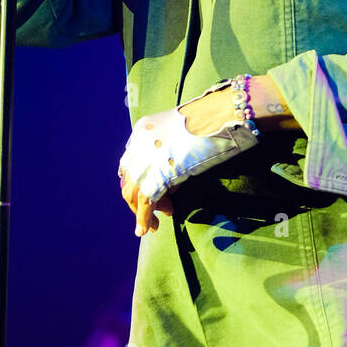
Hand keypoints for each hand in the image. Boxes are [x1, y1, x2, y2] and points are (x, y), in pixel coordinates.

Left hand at [117, 87, 261, 235]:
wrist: (216, 117)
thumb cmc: (208, 123)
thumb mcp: (183, 136)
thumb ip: (172, 153)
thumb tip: (172, 180)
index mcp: (142, 132)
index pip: (132, 164)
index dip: (141, 183)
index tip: (158, 194)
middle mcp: (138, 146)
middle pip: (130, 180)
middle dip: (140, 200)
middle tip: (161, 211)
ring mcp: (144, 160)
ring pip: (133, 193)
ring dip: (141, 213)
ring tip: (153, 226)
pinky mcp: (154, 174)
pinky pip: (144, 202)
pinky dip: (143, 218)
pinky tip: (146, 229)